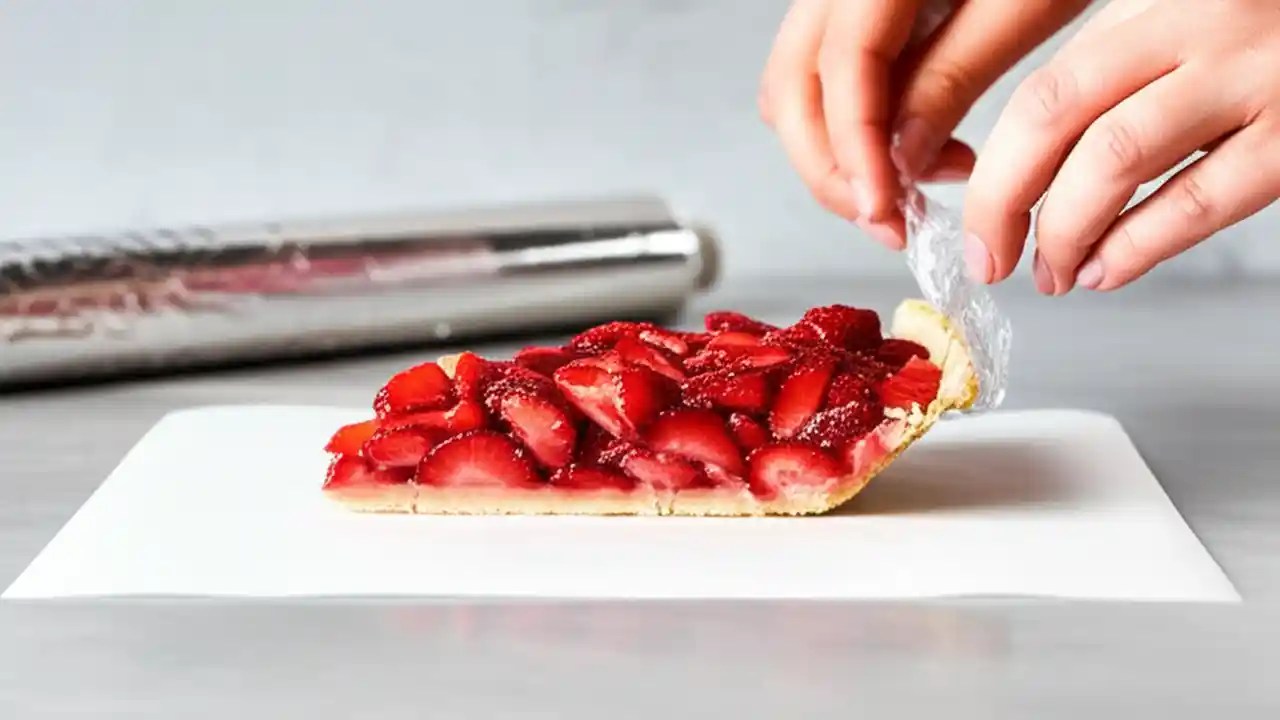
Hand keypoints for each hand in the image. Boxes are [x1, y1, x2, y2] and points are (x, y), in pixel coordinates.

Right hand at [760, 0, 1090, 247]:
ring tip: (914, 181)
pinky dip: (855, 126)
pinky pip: (827, 76)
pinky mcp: (862, 11)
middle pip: (793, 88)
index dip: (856, 152)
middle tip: (888, 219)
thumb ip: (952, 80)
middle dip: (832, 168)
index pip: (840, 70)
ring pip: (800, 89)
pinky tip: (913, 142)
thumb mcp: (1025, 6)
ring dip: (840, 153)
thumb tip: (903, 160)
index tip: (884, 211)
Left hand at [964, 0, 1279, 292]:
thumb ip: (1107, 74)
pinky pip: (1204, 197)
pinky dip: (1144, 244)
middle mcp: (1200, 26)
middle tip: (994, 260)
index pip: (1041, 94)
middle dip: (1008, 206)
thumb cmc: (1263, 22)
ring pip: (1120, 160)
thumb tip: (1022, 169)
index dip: (993, 174)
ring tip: (1056, 272)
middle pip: (1060, 122)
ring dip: (1070, 233)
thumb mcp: (1176, 16)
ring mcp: (1256, 77)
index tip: (974, 227)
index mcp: (1151, 3)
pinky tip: (1113, 267)